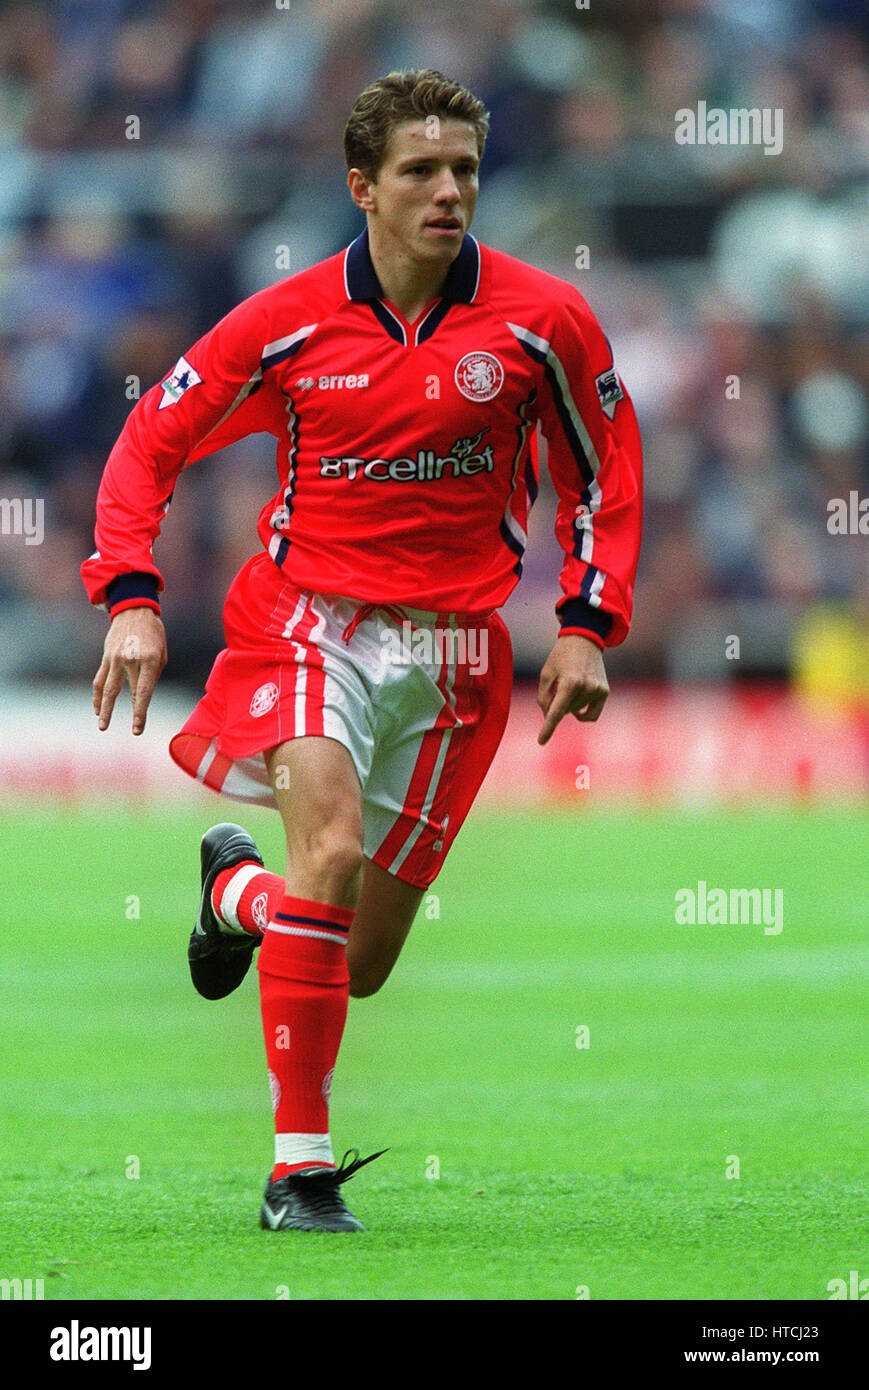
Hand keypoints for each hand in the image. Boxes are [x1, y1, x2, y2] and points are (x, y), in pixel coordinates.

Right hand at [93, 606, 166, 735]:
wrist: (134, 610)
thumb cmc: (154, 634)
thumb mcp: (162, 653)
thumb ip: (153, 675)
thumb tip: (142, 697)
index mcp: (149, 659)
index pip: (143, 691)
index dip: (140, 712)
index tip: (137, 728)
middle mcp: (130, 659)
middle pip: (125, 692)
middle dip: (127, 714)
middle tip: (131, 731)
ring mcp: (115, 658)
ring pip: (106, 688)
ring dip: (104, 708)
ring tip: (102, 725)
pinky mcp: (106, 656)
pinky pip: (99, 679)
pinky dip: (97, 695)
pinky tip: (97, 708)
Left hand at [537, 634, 608, 745]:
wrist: (584, 640)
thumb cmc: (560, 657)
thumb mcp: (546, 674)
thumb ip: (544, 698)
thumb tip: (550, 718)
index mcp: (569, 682)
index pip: (557, 711)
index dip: (548, 727)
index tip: (541, 741)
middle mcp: (586, 687)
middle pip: (565, 711)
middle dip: (557, 704)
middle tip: (557, 687)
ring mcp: (598, 690)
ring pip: (577, 712)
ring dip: (569, 705)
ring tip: (568, 685)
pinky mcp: (605, 692)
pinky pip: (592, 715)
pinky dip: (583, 714)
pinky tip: (577, 707)